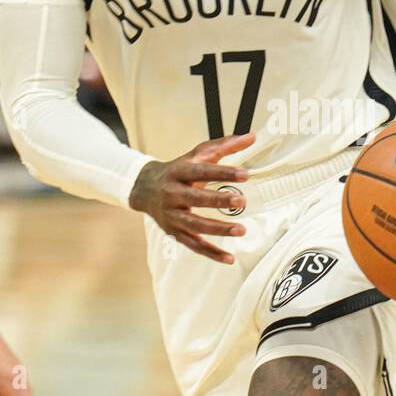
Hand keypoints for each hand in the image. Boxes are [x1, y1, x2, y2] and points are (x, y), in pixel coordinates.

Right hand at [129, 133, 253, 263]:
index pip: (201, 171)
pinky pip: (193, 245)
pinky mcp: (174, 232)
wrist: (145, 188)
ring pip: (194, 225)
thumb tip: (251, 137)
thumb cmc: (178, 170)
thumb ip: (224, 146)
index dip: (222, 173)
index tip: (244, 174)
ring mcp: (171, 215)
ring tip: (241, 230)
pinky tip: (229, 258)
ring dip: (217, 229)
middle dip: (218, 201)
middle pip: (195, 198)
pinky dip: (211, 253)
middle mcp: (172, 194)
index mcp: (178, 171)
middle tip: (241, 201)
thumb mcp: (196, 155)